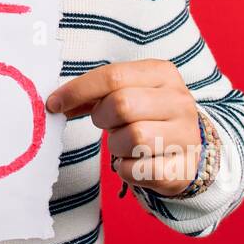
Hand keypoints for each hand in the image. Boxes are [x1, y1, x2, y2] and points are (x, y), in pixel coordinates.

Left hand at [44, 59, 201, 197]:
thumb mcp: (127, 92)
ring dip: (116, 144)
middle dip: (102, 117)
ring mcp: (186, 136)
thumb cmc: (147, 114)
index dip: (78, 90)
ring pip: (133, 137)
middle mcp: (179, 101)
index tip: (54, 103)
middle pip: (122, 105)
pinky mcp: (182, 169)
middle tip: (106, 123)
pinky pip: (137, 170)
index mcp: (162, 74)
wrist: (188, 148)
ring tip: (124, 142)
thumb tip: (56, 102)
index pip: (113, 76)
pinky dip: (124, 169)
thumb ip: (94, 93)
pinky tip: (133, 162)